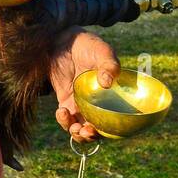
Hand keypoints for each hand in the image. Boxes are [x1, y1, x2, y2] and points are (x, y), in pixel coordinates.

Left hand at [49, 28, 120, 142]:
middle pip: (98, 128)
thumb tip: (107, 82)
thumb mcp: (101, 51)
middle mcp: (98, 103)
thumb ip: (108, 64)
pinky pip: (66, 118)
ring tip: (74, 127)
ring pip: (80, 127)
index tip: (104, 130)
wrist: (64, 40)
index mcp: (113, 95)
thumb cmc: (88, 45)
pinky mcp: (66, 101)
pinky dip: (64, 120)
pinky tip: (62, 111)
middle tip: (86, 131)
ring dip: (77, 133)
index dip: (111, 130)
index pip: (116, 118)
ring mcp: (81, 104)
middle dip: (91, 136)